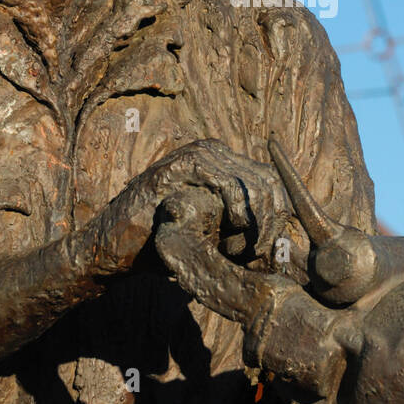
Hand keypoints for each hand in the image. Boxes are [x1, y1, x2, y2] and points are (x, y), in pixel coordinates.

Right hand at [145, 138, 291, 263]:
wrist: (117, 246)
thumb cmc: (166, 243)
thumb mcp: (215, 235)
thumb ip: (246, 230)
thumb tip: (287, 242)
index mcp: (225, 164)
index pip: (273, 181)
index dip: (280, 215)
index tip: (270, 247)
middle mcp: (215, 152)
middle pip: (269, 181)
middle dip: (272, 221)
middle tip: (258, 251)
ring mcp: (197, 154)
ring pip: (254, 182)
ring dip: (256, 220)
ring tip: (241, 246)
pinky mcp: (180, 165)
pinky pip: (226, 181)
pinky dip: (237, 208)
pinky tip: (230, 227)